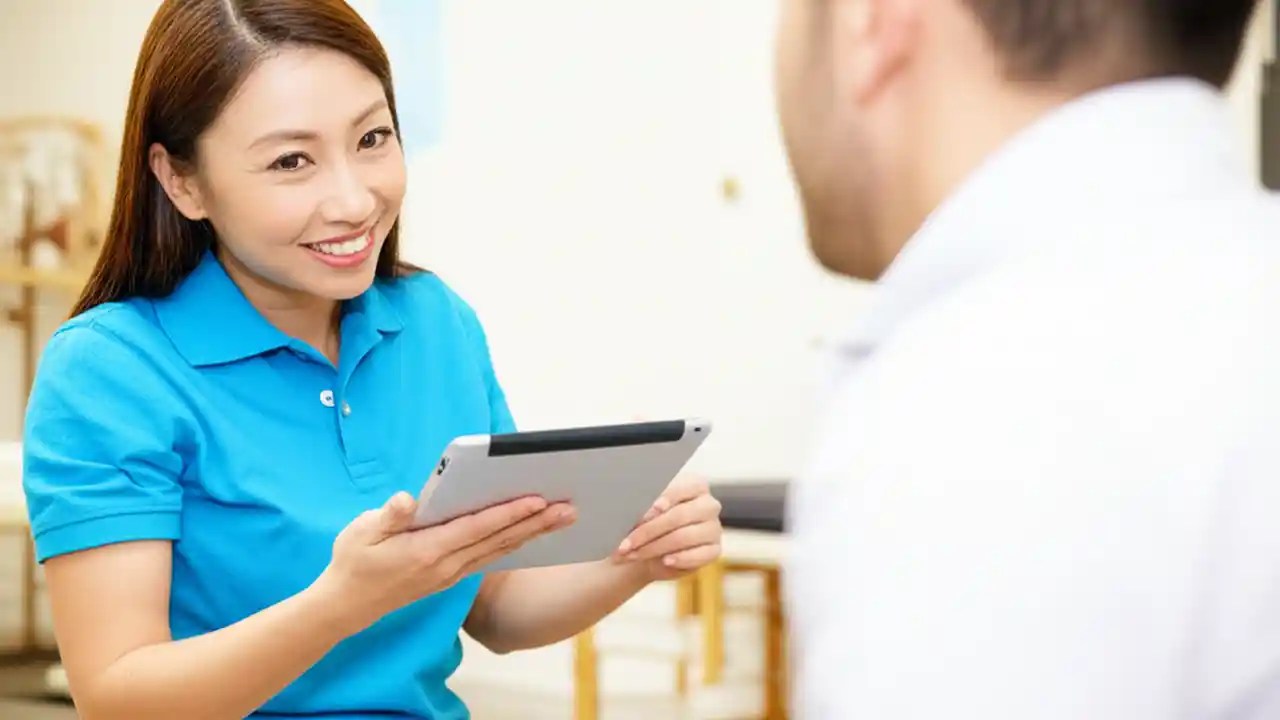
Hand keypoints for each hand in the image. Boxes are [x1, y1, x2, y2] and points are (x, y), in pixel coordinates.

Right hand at [317, 492, 576, 631]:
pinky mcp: (451, 577)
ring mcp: (451, 574)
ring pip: (500, 550)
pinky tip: (533, 534)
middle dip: (536, 522)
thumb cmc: (353, 561)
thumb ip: (388, 516)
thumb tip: (408, 499)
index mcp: (427, 551)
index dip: (509, 513)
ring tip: (563, 517)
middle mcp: (447, 566)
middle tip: (570, 507)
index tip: (537, 499)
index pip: (477, 528)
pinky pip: (491, 558)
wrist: (346, 605)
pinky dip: (514, 544)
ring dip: (534, 533)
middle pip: (499, 540)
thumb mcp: (360, 533)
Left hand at [613, 476, 722, 581]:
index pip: (684, 487)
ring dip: (654, 547)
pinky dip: (679, 559)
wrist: (646, 550)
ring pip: (684, 536)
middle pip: (679, 515)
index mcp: (695, 485)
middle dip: (648, 530)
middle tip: (626, 543)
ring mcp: (714, 528)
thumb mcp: (640, 511)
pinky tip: (664, 561)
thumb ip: (644, 506)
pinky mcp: (714, 550)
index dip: (667, 497)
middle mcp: (708, 504)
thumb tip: (642, 513)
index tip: (651, 509)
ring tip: (633, 554)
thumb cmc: (643, 524)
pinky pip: (698, 555)